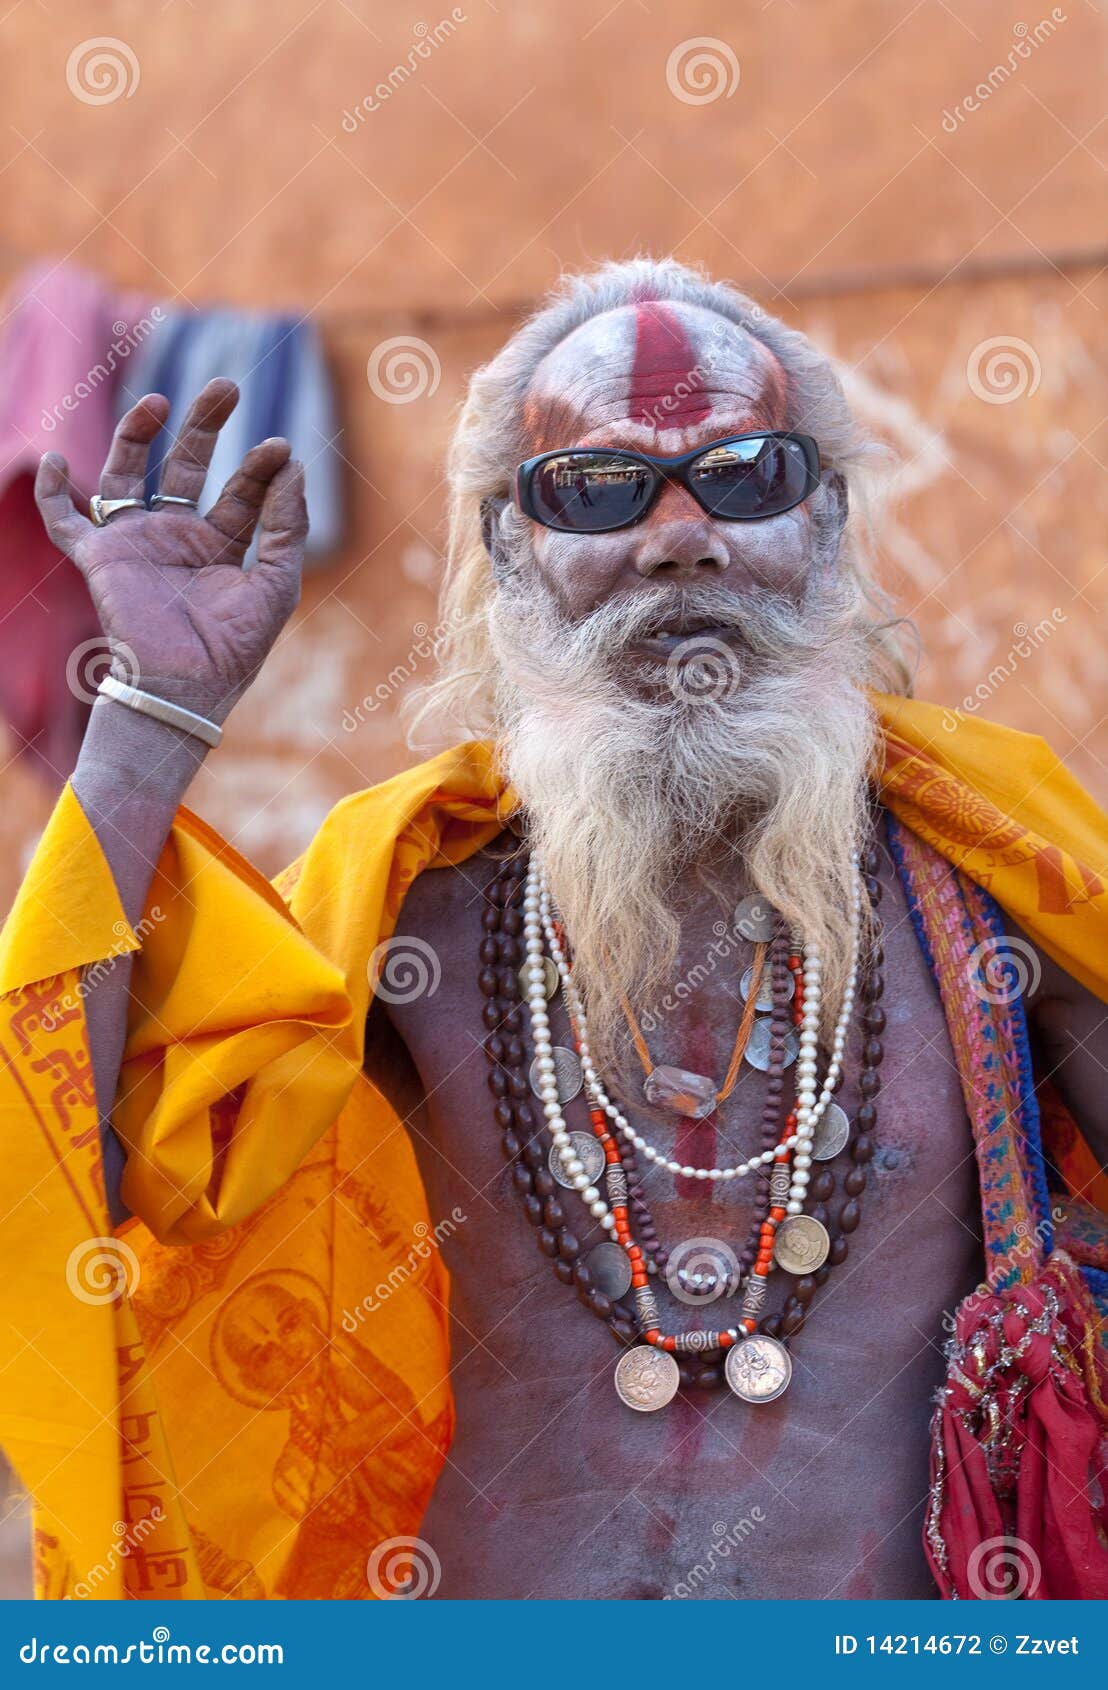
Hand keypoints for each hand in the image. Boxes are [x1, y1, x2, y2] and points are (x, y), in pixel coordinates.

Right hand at [35, 378, 306, 724]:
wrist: (187, 686)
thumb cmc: (235, 646)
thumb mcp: (276, 581)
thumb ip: (287, 525)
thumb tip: (293, 466)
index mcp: (220, 548)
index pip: (241, 493)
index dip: (260, 468)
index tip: (279, 448)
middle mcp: (177, 539)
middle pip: (187, 466)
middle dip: (204, 425)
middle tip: (226, 386)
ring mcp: (136, 544)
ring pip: (129, 474)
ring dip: (138, 433)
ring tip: (161, 400)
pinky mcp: (100, 558)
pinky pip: (64, 521)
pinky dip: (51, 492)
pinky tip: (55, 460)